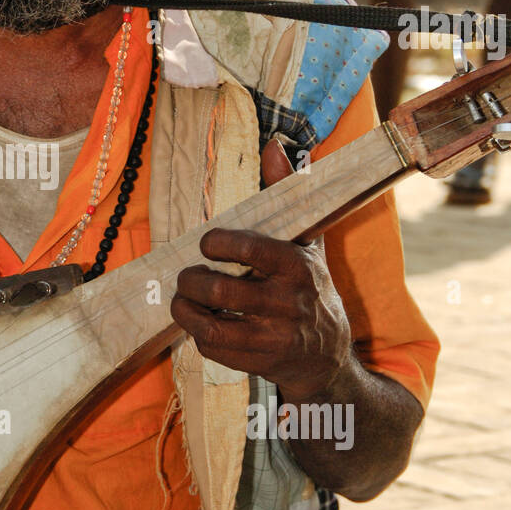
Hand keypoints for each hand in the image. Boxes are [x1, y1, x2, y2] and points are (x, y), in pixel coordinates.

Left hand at [169, 140, 351, 401]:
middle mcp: (288, 303)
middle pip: (221, 290)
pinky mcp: (259, 364)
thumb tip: (274, 146)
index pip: (251, 248)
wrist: (327, 358)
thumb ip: (287, 194)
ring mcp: (274, 337)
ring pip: (211, 325)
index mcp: (298, 267)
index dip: (218, 243)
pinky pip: (213, 349)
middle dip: (191, 280)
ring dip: (185, 310)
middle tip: (187, 275)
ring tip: (182, 299)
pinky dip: (199, 335)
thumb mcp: (307, 242)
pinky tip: (202, 323)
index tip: (206, 242)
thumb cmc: (310, 288)